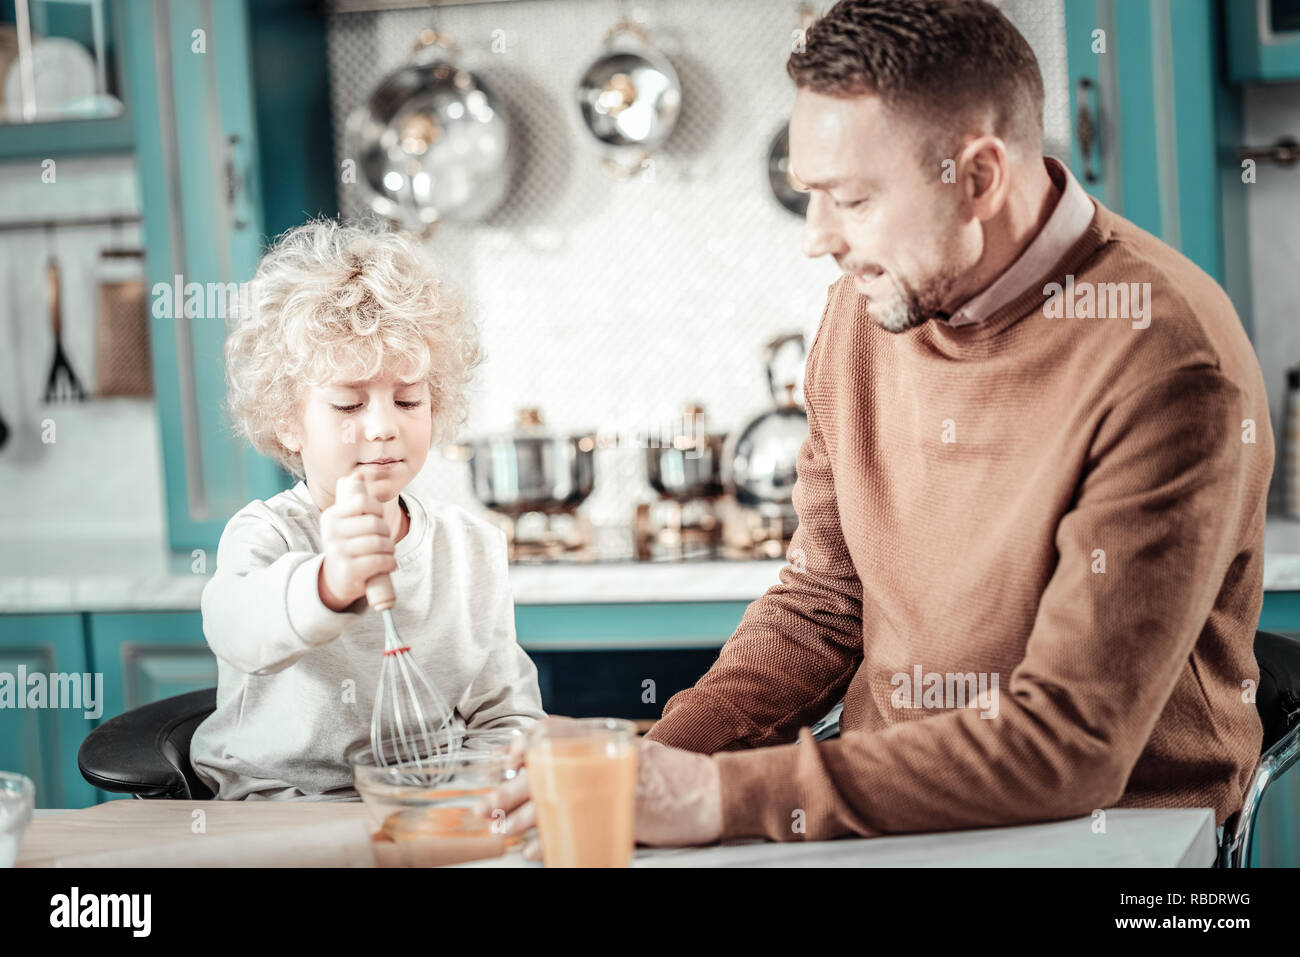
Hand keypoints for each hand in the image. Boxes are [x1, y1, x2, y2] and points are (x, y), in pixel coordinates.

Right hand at [318, 472, 396, 610]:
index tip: (378, 517)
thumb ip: (353, 498)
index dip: (376, 508)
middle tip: (386, 538)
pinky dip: (390, 562)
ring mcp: (338, 552)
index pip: (361, 501)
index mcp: (331, 516)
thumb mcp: (346, 521)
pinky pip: (379, 560)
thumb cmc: (348, 544)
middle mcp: (331, 533)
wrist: (338, 578)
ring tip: (387, 552)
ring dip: (390, 548)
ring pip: (379, 542)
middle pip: (374, 523)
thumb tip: (359, 475)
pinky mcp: (349, 570)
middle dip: (387, 531)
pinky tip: (389, 563)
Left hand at [473, 728, 722, 860]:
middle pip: (544, 767)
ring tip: (501, 828)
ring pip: (553, 797)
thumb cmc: (679, 778)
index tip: (501, 762)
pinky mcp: (625, 813)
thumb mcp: (638, 754)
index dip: (521, 744)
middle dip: (508, 788)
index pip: (554, 730)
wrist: (718, 792)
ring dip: (520, 816)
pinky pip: (578, 826)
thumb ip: (603, 756)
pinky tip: (533, 849)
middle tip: (487, 805)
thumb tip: (563, 768)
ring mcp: (616, 783)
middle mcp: (608, 755)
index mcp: (610, 738)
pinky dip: (551, 840)